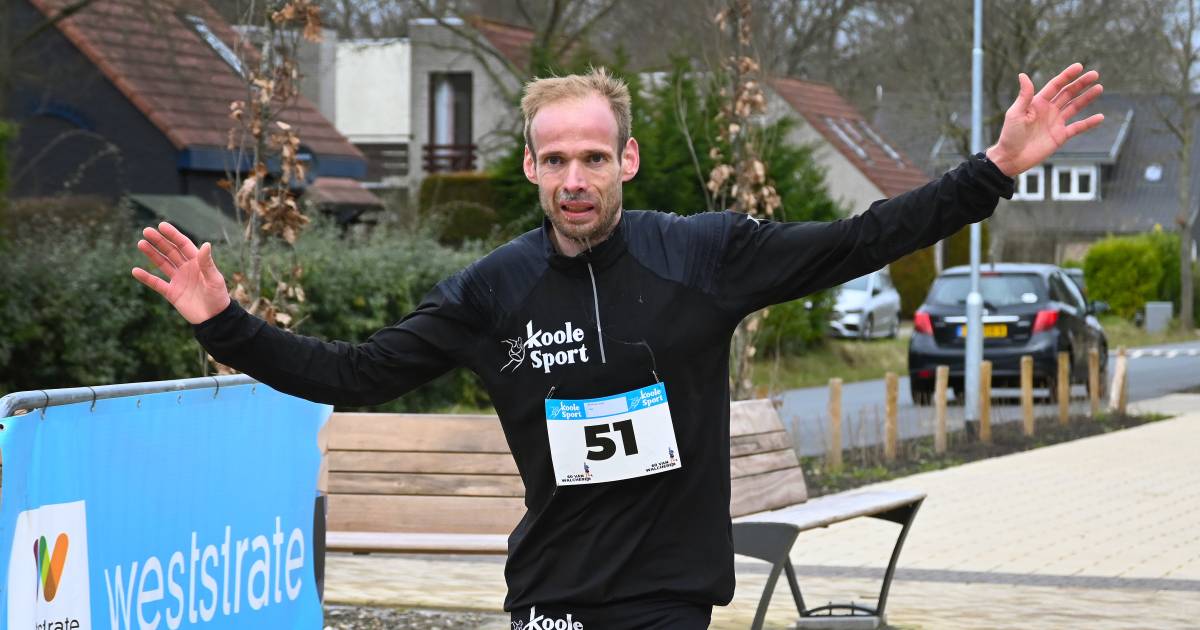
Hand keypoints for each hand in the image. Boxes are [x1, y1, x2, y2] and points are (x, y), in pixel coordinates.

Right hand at [132, 222, 230, 323]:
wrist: (214, 320)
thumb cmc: (218, 298)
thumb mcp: (214, 279)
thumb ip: (207, 263)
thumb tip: (206, 244)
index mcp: (198, 263)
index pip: (183, 245)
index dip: (173, 235)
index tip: (161, 226)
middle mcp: (186, 269)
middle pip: (170, 251)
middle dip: (159, 241)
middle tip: (146, 231)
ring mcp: (178, 280)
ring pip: (162, 264)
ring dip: (152, 254)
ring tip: (140, 243)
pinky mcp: (172, 293)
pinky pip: (157, 283)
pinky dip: (146, 278)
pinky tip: (135, 270)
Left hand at [985, 63, 1104, 176]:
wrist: (1011, 158)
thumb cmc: (1009, 135)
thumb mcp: (1015, 113)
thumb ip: (1024, 95)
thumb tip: (1023, 75)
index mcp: (1037, 103)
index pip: (1055, 86)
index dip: (1067, 76)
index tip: (1079, 66)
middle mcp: (1048, 110)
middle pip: (1068, 93)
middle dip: (1081, 84)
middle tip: (1095, 74)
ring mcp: (1055, 123)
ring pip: (1074, 107)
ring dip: (1087, 98)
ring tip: (1099, 88)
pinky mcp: (1060, 136)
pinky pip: (1077, 128)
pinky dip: (1089, 123)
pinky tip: (1100, 117)